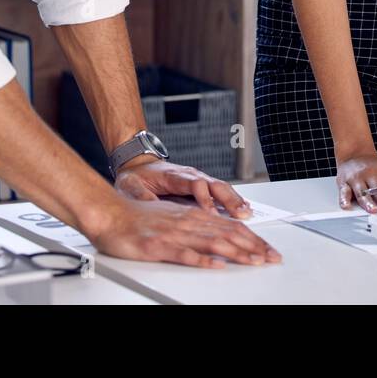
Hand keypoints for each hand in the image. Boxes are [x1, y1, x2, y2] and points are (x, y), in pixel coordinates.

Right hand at [86, 194, 281, 268]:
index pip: (229, 226)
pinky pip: (183, 253)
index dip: (252, 238)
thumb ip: (194, 226)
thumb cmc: (136, 218)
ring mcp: (173, 234)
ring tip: (254, 261)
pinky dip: (202, 260)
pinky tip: (216, 265)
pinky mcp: (157, 246)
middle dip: (253, 246)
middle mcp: (186, 222)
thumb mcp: (171, 217)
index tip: (268, 250)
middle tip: (271, 258)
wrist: (108, 212)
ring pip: (211, 242)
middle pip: (226, 234)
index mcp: (191, 216)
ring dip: (236, 252)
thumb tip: (217, 237)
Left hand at [114, 157, 252, 218]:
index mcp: (173, 176)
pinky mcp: (200, 183)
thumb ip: (141, 197)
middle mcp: (189, 174)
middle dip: (228, 199)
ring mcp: (197, 177)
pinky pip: (220, 190)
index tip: (211, 213)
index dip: (204, 198)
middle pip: (213, 184)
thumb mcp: (130, 186)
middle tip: (239, 214)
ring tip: (246, 213)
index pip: (194, 184)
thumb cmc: (135, 177)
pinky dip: (233, 198)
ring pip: (220, 186)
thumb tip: (151, 208)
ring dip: (234, 199)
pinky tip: (244, 208)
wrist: (138, 163)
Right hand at [336, 152, 376, 213]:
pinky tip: (347, 206)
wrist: (354, 153)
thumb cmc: (376, 167)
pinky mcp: (344, 182)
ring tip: (373, 209)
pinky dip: (344, 199)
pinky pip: (344, 192)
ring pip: (362, 191)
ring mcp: (357, 177)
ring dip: (367, 201)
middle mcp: (371, 172)